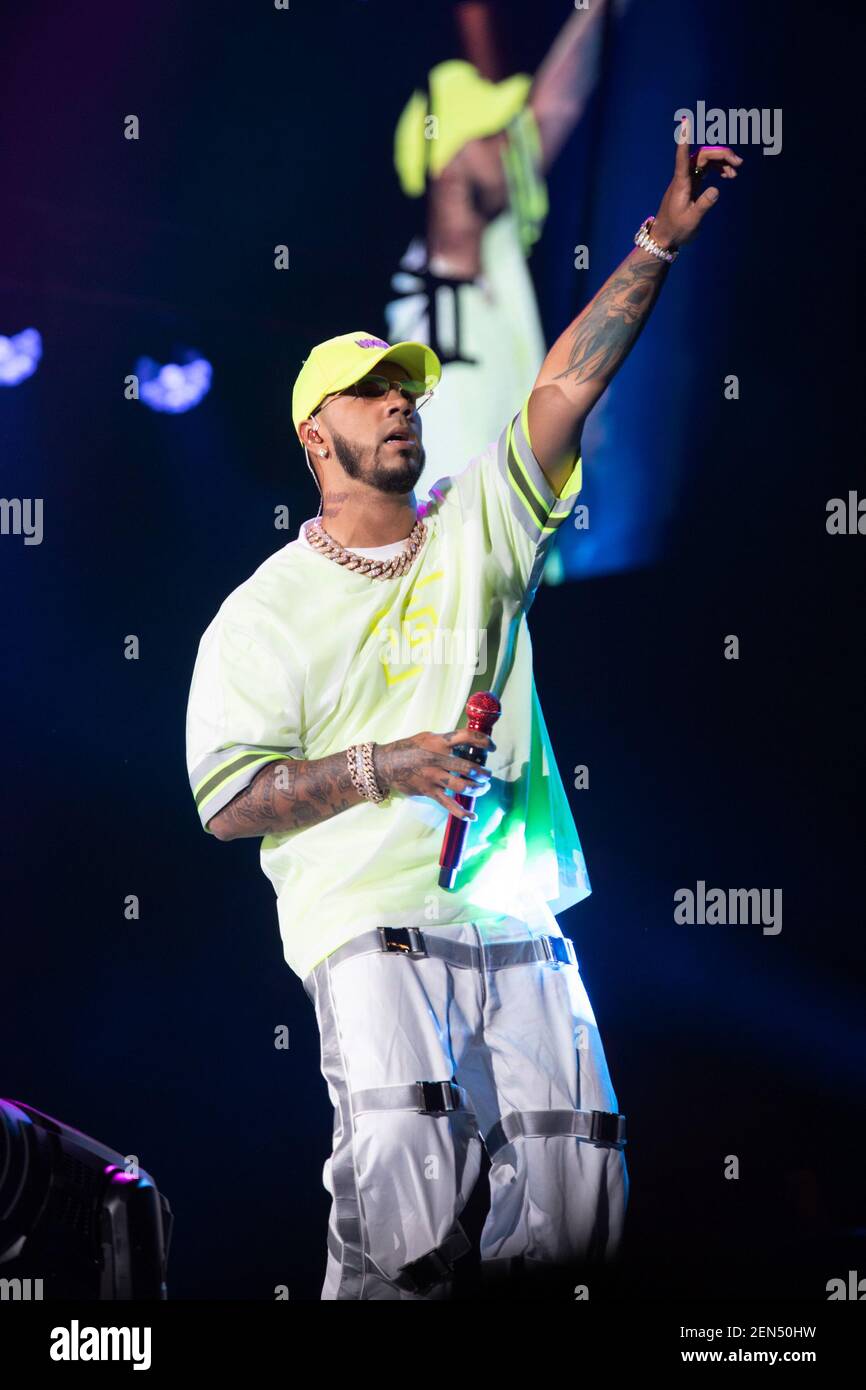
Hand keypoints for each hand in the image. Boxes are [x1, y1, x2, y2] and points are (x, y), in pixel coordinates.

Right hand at [373, 727, 494, 820]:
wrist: (386, 764)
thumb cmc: (408, 748)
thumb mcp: (427, 737)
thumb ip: (446, 741)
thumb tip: (466, 744)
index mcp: (440, 742)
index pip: (467, 737)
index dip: (483, 741)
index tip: (491, 746)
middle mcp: (438, 759)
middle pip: (469, 767)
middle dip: (483, 773)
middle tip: (487, 774)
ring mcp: (434, 777)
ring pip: (462, 786)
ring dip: (477, 788)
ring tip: (482, 788)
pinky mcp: (429, 791)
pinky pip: (448, 804)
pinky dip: (460, 812)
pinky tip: (471, 817)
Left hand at [650, 116, 742, 250]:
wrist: (665, 237)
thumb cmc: (676, 229)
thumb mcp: (692, 220)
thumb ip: (704, 205)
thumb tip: (717, 190)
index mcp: (681, 183)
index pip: (683, 157)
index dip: (684, 140)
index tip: (685, 122)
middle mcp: (683, 177)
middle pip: (703, 155)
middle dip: (721, 154)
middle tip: (739, 164)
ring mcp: (687, 179)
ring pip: (706, 160)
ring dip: (721, 161)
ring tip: (735, 172)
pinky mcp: (691, 184)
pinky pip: (705, 169)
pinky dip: (717, 169)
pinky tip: (727, 175)